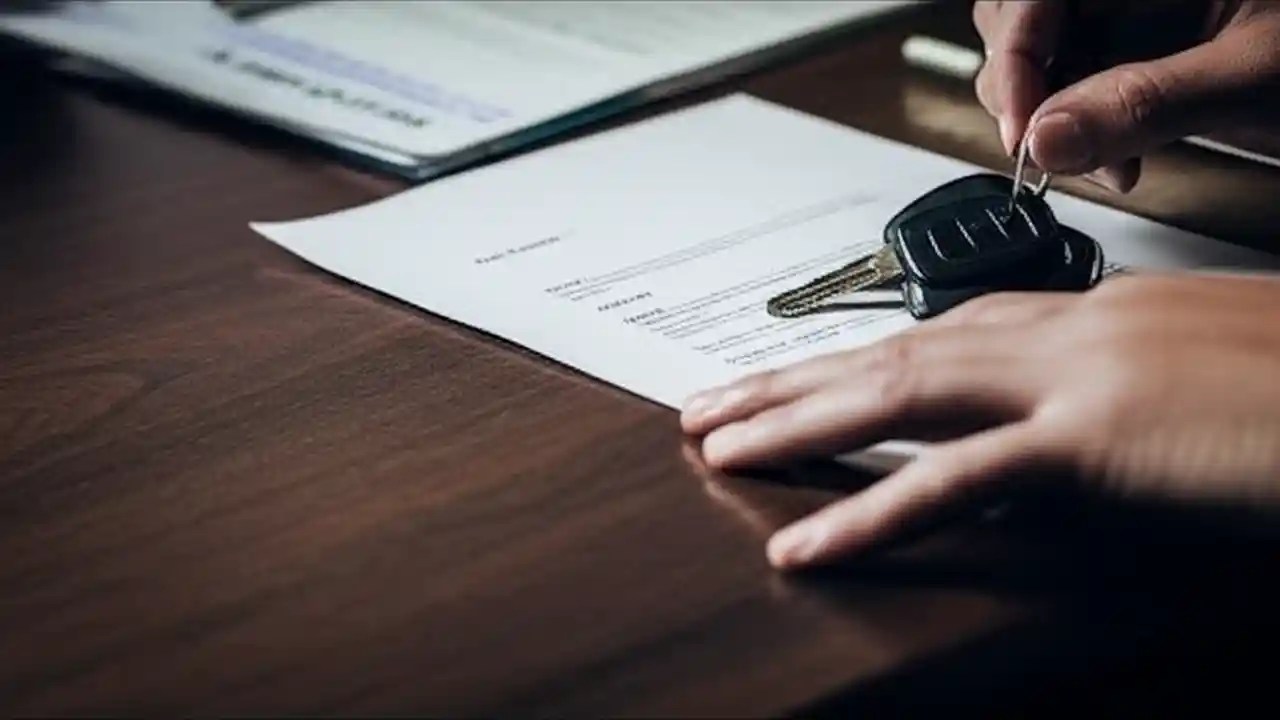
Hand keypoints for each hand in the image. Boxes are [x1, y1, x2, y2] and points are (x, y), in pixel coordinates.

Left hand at [680, 274, 1279, 569]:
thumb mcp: (1193, 384)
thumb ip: (1107, 402)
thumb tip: (1041, 445)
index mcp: (1094, 314)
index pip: (943, 327)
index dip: (854, 354)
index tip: (791, 374)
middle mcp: (1071, 329)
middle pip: (897, 349)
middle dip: (793, 380)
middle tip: (711, 405)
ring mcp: (1078, 379)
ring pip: (901, 396)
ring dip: (797, 426)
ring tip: (716, 451)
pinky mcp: (1098, 442)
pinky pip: (959, 483)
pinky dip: (873, 514)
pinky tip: (805, 543)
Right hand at [974, 1, 1279, 191]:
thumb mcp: (1255, 78)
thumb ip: (1146, 104)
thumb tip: (1047, 139)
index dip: (1018, 60)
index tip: (1024, 132)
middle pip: (1018, 14)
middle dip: (1029, 86)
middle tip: (1060, 147)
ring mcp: (1131, 4)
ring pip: (1039, 47)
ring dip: (1052, 112)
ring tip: (1110, 158)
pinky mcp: (1137, 39)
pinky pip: (1074, 75)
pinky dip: (1082, 124)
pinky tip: (1121, 154)